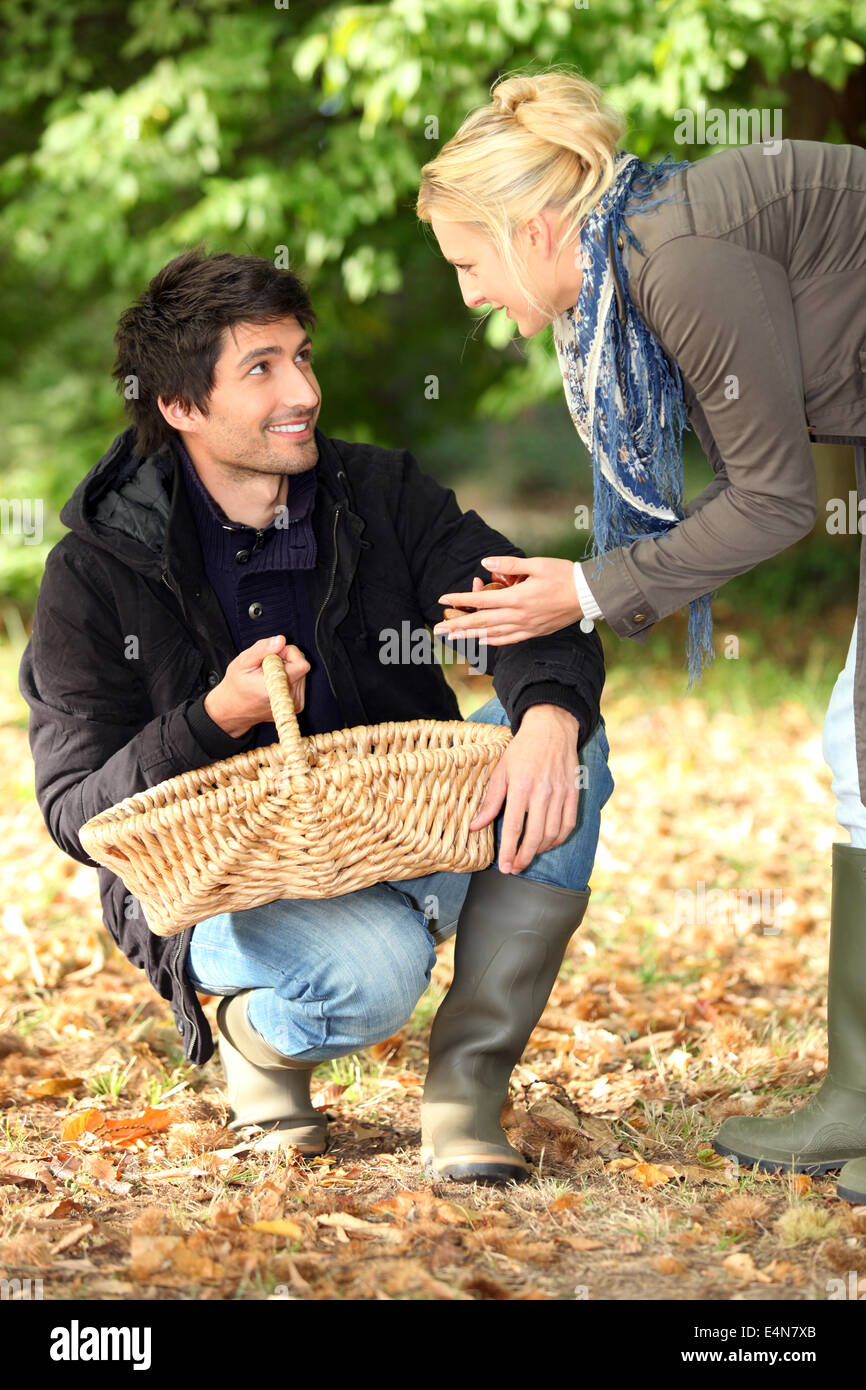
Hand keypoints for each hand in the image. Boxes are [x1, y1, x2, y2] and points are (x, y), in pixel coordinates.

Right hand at [204, 635, 309, 737]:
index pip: (301, 664)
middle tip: (267, 665)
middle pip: (301, 666)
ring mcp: (295, 703)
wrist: (234, 708)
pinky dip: (289, 678)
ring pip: (301, 673)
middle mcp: (288, 697)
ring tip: (268, 675)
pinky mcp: (298, 705)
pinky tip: (274, 682)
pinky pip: (300, 682)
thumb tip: (281, 640)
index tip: (274, 655)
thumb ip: (262, 649)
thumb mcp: (243, 662)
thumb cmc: (237, 685)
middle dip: (286, 660)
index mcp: (275, 687)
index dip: (289, 653)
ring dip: (287, 669)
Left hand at [433, 556, 583, 644]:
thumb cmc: (564, 575)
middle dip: (457, 625)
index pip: (481, 600)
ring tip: (453, 637)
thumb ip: (509, 565)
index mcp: (516, 597)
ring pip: (492, 633)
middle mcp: (518, 616)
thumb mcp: (536, 564)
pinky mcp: (534, 632)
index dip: (461, 599)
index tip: (443, 599)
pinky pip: (508, 640)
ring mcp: (526, 627)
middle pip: (481, 622)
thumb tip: (484, 563)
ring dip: (470, 635)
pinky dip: (492, 641)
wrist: (588, 595)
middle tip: (438, 628)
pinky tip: (482, 640)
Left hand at [469, 705, 580, 873]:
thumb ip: (490, 801)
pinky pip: (568, 825)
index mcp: (522, 787)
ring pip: (553, 834)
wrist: (551, 729)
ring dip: (540, 850)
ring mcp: (561, 794)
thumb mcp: (501, 771)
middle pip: (535, 836)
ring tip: (527, 855)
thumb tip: (475, 826)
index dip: (509, 851)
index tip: (505, 867)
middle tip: (515, 868)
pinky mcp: (573, 794)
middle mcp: (543, 793)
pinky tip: (547, 843)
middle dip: (524, 857)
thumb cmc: (522, 750)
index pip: (515, 828)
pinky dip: (558, 839)